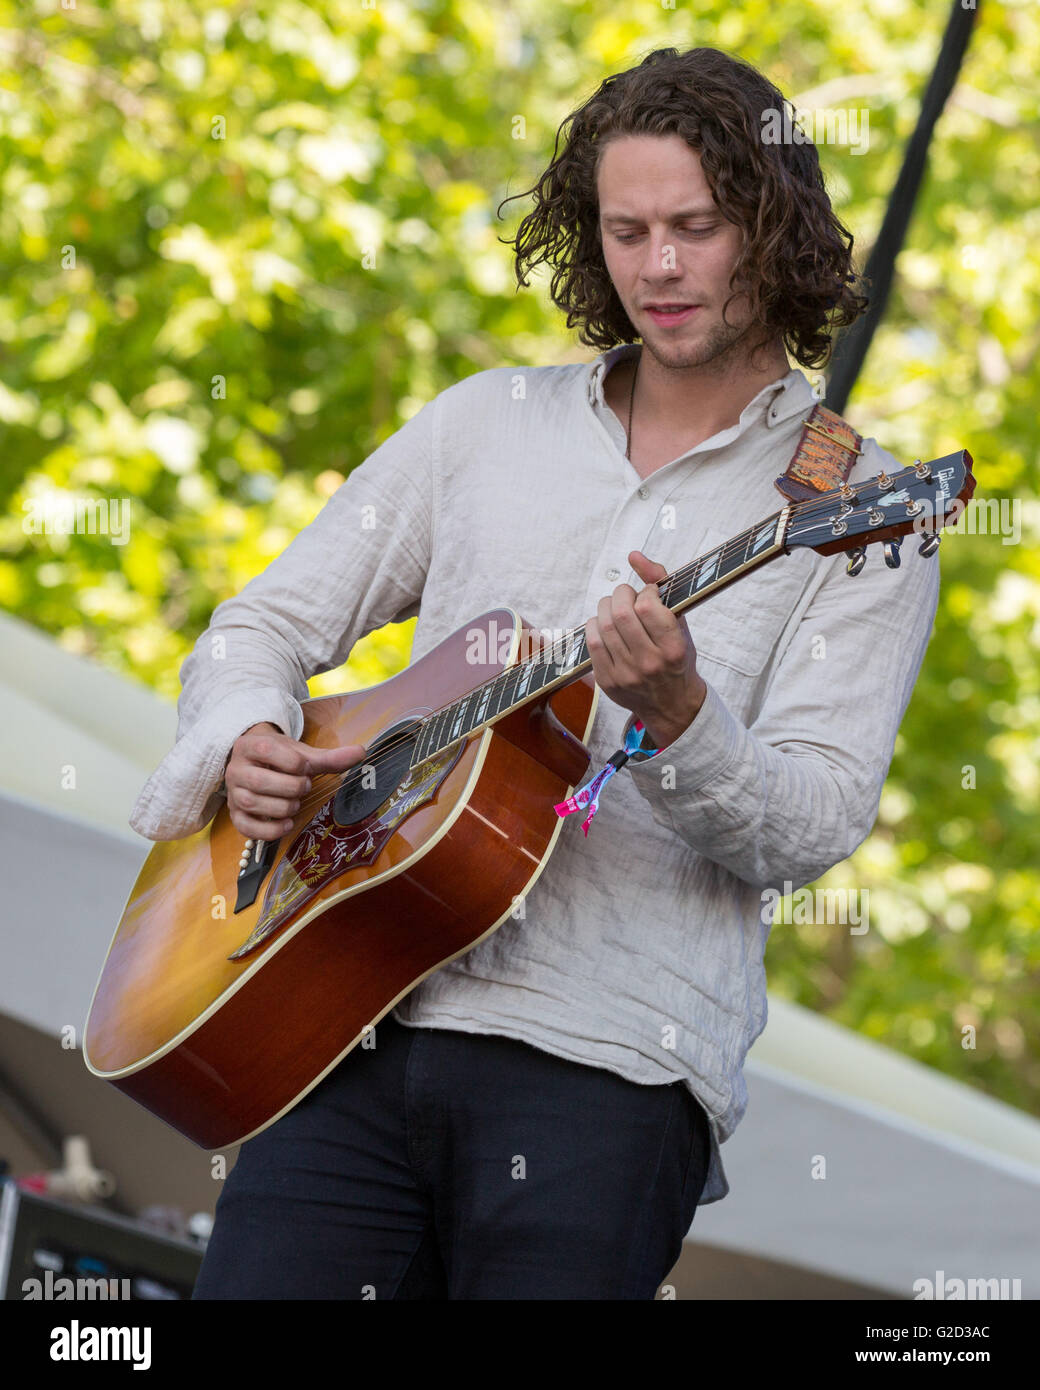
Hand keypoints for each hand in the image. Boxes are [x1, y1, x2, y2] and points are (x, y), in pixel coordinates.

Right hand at [223, 721, 366, 839]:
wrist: (255, 761)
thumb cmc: (280, 757)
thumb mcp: (302, 753)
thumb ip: (330, 756)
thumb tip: (362, 752)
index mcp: (252, 745)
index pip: (273, 753)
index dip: (299, 765)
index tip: (306, 768)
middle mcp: (236, 768)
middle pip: (262, 782)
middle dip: (292, 788)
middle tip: (303, 787)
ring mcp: (232, 793)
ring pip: (253, 804)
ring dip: (283, 807)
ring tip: (294, 803)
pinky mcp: (234, 814)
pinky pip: (246, 827)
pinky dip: (270, 830)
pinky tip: (287, 824)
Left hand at [585, 550, 706, 747]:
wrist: (671, 704)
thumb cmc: (677, 657)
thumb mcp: (680, 621)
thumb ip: (661, 583)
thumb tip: (633, 555)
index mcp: (673, 648)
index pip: (647, 606)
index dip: (644, 591)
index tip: (649, 594)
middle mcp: (650, 663)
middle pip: (621, 614)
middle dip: (621, 595)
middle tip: (627, 596)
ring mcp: (626, 674)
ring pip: (603, 625)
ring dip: (606, 607)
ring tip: (616, 608)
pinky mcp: (607, 681)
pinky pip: (592, 642)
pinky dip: (595, 625)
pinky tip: (606, 625)